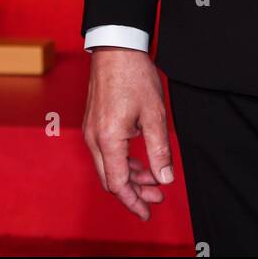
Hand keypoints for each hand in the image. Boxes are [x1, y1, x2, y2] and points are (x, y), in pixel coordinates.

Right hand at [83, 47, 173, 220]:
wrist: (116, 48)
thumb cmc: (134, 76)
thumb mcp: (154, 114)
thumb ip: (159, 149)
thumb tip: (165, 178)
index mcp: (109, 139)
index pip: (119, 183)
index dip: (134, 201)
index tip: (149, 210)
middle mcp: (95, 139)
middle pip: (111, 179)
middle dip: (134, 191)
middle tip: (157, 195)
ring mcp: (92, 131)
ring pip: (108, 166)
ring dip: (130, 176)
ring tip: (154, 179)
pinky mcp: (94, 123)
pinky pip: (106, 152)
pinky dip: (123, 161)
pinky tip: (140, 159)